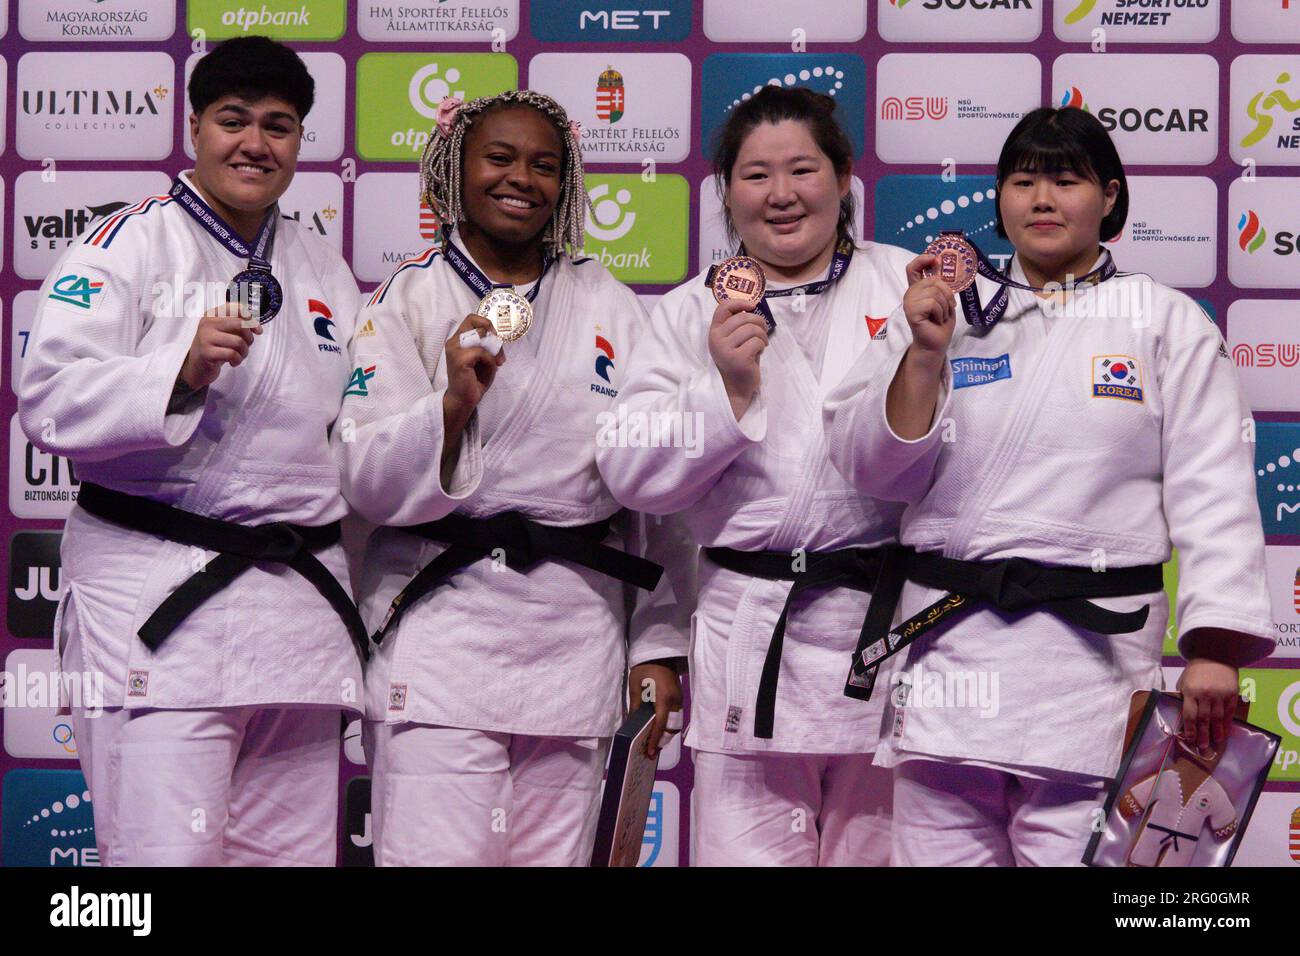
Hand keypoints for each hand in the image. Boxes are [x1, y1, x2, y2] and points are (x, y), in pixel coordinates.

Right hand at [179, 302, 261, 389]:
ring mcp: (205, 337)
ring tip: (239, 356)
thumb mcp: (226, 332)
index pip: (236, 308)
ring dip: (244, 352)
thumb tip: (257, 328)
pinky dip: (237, 360)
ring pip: (238, 341)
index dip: (251, 318)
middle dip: (249, 338)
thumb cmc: (215, 347)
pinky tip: (233, 362)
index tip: (257, 330)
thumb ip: (240, 326)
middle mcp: (208, 323)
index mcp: (213, 314)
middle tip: (246, 346)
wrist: (197, 366)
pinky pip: (232, 354)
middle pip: (240, 324)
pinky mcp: (206, 352)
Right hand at [443, 314, 505, 437]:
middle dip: (491, 333)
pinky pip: (482, 352)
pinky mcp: (459, 359)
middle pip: (474, 321)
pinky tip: (490, 369)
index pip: (472, 319)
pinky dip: (490, 360)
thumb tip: (496, 337)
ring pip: (481, 336)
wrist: (464, 399)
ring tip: (497, 362)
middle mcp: (453, 341)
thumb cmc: (474, 380)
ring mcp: (454, 349)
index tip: (495, 337)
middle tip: (498, 349)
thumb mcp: (484, 359)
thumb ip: (487, 345)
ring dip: (493, 349)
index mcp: (458, 340)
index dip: (486, 323)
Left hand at [628, 661, 683, 758]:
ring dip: (666, 735)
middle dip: (662, 741)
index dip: (655, 739)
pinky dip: (669, 726)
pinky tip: (660, 731)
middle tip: (651, 753)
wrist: (659, 655)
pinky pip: (676, 717)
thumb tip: (633, 725)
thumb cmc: (644, 670)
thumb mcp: (635, 689)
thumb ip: (635, 707)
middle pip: (671, 728)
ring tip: (655, 745)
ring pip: (675, 724)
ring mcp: (679, 700)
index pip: (660, 724)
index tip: (649, 751)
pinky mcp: (679, 698)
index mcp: (663, 699)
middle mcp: (675, 702)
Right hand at [708, 298, 767, 420]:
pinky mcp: (738, 358)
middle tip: (763, 331)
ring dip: (762, 335)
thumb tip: (751, 308)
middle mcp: (717, 339)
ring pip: (752, 329)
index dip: (739, 302)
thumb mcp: (732, 341)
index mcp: (714, 332)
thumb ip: (737, 326)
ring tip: (761, 344)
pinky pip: (757, 342)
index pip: (723, 308)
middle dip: (759, 322)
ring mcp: (726, 349)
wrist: (734, 389)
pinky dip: (762, 346)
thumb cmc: (736, 362)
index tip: (752, 306)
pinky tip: (759, 353)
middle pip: (743, 317)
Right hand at [902, 255, 956, 360]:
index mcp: (917, 289)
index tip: (935, 259)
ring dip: (944, 306)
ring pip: (935, 292)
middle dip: (947, 295)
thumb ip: (940, 285)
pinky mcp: (911, 311)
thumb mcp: (944, 300)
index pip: (913, 268)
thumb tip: (941, 264)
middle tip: (945, 310)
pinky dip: (940, 313)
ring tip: (939, 317)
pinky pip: (932, 303)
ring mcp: (909, 302)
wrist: (936, 344)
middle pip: (933, 280)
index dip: (923, 259)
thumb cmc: (940, 323)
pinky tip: (935, 321)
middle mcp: (911, 293)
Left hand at [1178, 658, 1239, 752]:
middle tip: (1203, 747)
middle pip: (1204, 719)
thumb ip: (1185, 697)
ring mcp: (1219, 694)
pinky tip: (1226, 731)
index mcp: (1190, 691)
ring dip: (1217, 732)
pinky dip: (1227, 723)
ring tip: (1216, 742)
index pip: (1189, 714)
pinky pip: (1229, 712)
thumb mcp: (1184, 681)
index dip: (1190, 729)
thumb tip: (1185, 716)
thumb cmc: (1196, 670)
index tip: (1190, 740)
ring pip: (1217, 718)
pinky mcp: (1232, 693)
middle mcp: (1205, 694)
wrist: (1215, 654)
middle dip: (1203, 735)